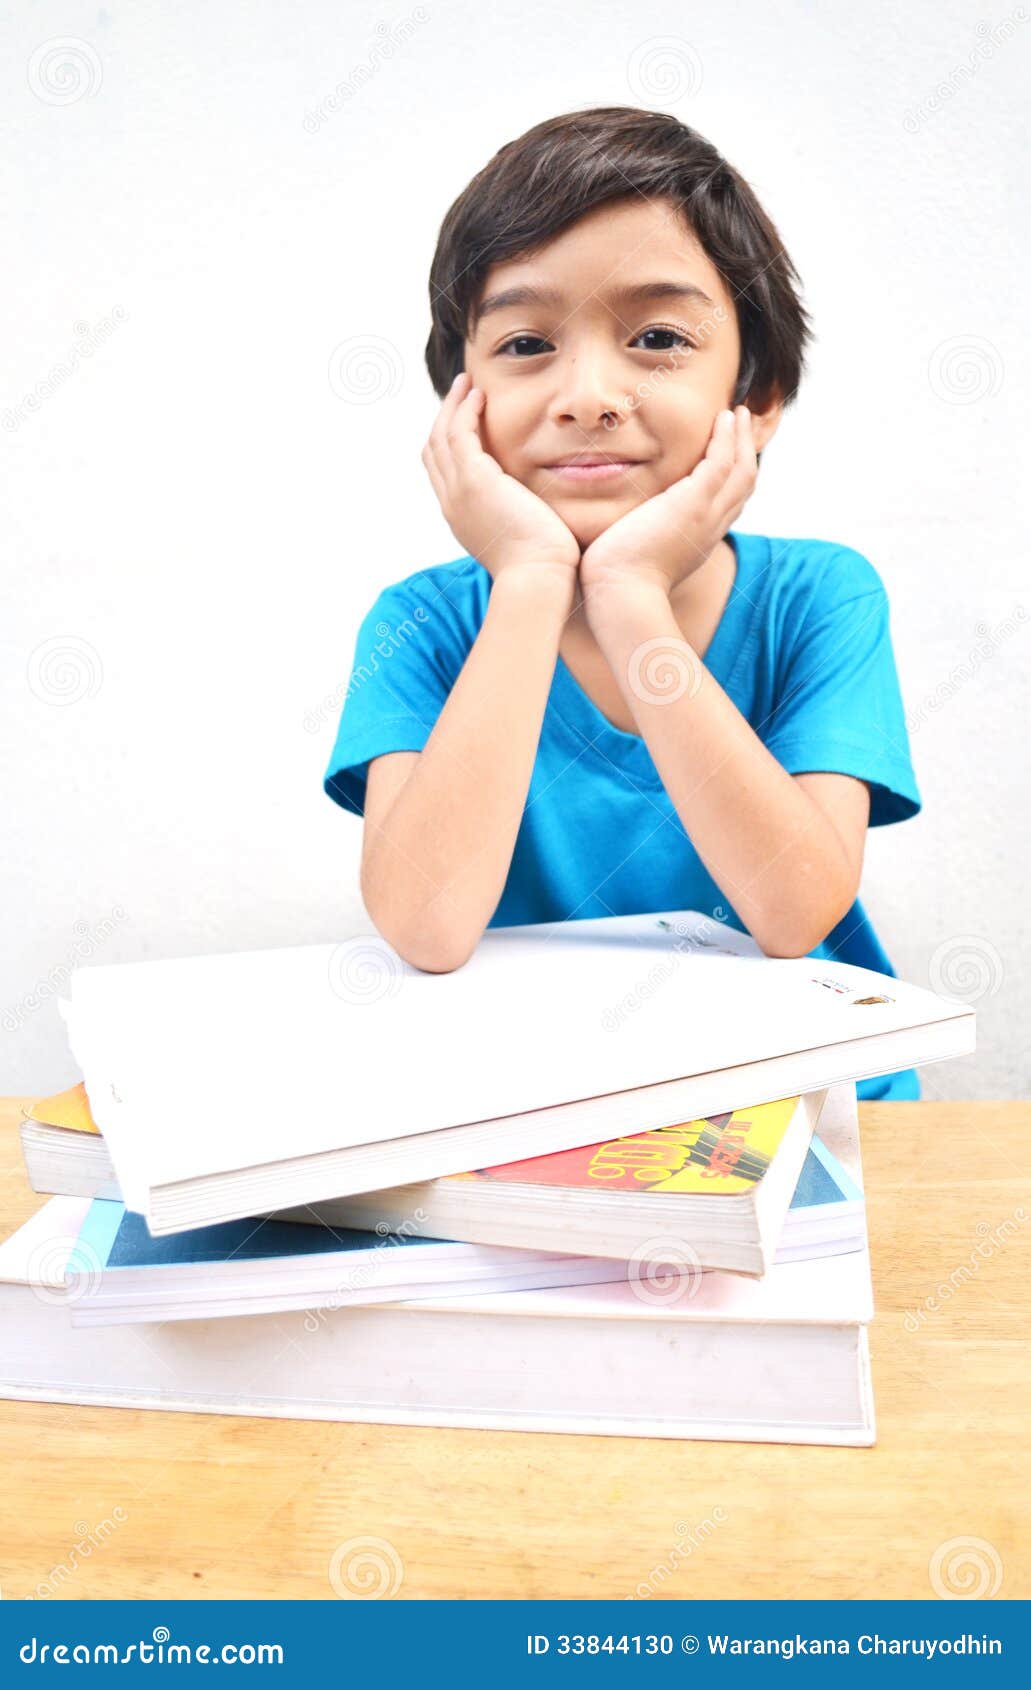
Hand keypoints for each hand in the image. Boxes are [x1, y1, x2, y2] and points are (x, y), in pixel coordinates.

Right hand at [422, 372, 581, 583]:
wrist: (538, 577)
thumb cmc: (542, 566)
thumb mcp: (523, 538)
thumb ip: (520, 518)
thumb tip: (538, 511)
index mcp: (462, 518)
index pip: (443, 473)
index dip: (449, 444)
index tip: (465, 421)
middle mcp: (452, 504)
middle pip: (433, 451)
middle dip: (444, 418)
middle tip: (460, 393)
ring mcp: (459, 491)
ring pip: (441, 437)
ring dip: (453, 406)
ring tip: (467, 383)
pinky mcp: (474, 480)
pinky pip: (459, 433)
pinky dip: (465, 411)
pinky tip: (479, 395)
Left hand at [578, 406, 756, 599]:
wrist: (620, 596)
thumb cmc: (615, 583)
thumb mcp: (634, 556)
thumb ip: (637, 539)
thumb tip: (618, 533)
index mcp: (697, 542)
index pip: (727, 506)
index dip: (732, 479)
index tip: (728, 455)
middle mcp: (709, 529)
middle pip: (743, 486)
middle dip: (746, 453)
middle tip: (743, 425)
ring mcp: (705, 516)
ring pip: (740, 470)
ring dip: (741, 438)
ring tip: (737, 413)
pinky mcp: (694, 504)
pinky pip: (722, 462)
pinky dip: (728, 438)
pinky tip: (725, 417)